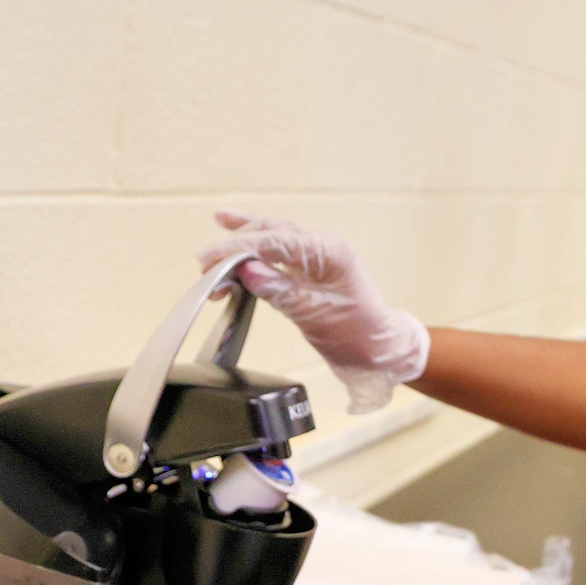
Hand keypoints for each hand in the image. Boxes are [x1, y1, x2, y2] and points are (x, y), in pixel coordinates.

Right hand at [198, 210, 429, 412]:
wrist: (381, 352)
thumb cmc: (359, 335)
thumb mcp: (317, 316)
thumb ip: (281, 291)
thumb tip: (248, 271)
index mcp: (330, 252)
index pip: (276, 241)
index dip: (239, 248)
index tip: (211, 260)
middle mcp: (323, 247)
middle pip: (271, 234)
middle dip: (234, 246)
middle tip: (204, 263)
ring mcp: (317, 256)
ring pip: (272, 238)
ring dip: (240, 243)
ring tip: (210, 252)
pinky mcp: (310, 270)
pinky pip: (277, 252)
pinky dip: (254, 249)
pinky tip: (233, 232)